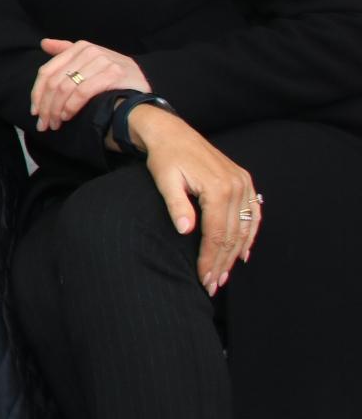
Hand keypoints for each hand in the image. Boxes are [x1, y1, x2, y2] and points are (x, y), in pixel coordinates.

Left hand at [30, 37, 150, 130]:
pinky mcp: (112, 75)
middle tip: (44, 124)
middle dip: (45, 106)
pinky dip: (70, 107)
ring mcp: (101, 61)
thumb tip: (44, 44)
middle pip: (54, 82)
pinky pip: (82, 93)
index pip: (47, 71)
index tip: (35, 111)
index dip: (37, 93)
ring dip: (56, 110)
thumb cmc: (112, 74)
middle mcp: (89, 51)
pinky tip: (67, 116)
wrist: (144, 80)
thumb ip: (66, 52)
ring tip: (54, 124)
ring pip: (65, 88)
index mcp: (79, 47)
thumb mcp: (89, 59)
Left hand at [131, 107, 261, 294]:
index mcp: (217, 188)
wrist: (172, 133)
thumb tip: (185, 230)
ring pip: (244, 228)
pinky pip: (253, 214)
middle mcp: (236, 186)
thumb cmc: (164, 158)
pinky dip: (250, 235)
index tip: (203, 279)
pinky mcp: (244, 182)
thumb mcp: (165, 180)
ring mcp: (243, 184)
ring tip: (224, 275)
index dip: (210, 259)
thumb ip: (176, 205)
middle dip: (222, 263)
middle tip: (212, 285)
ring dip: (235, 254)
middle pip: (232, 235)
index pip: (216, 234)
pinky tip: (243, 253)